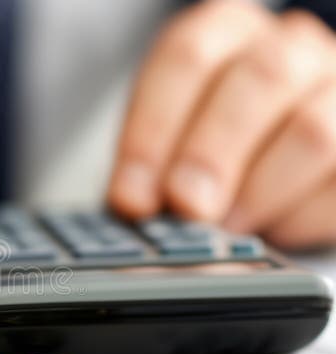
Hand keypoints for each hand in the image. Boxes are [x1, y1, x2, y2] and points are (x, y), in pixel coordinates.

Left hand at [108, 0, 335, 248]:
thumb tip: (135, 206)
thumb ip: (149, 168)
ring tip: (224, 230)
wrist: (272, 167)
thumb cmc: (207, 152)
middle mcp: (289, 49)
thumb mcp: (166, 146)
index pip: (187, 58)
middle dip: (210, 155)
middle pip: (259, 79)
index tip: (130, 197)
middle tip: (184, 209)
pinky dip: (298, 219)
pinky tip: (269, 232)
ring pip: (311, 131)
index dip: (152, 132)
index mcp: (224, 33)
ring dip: (257, 193)